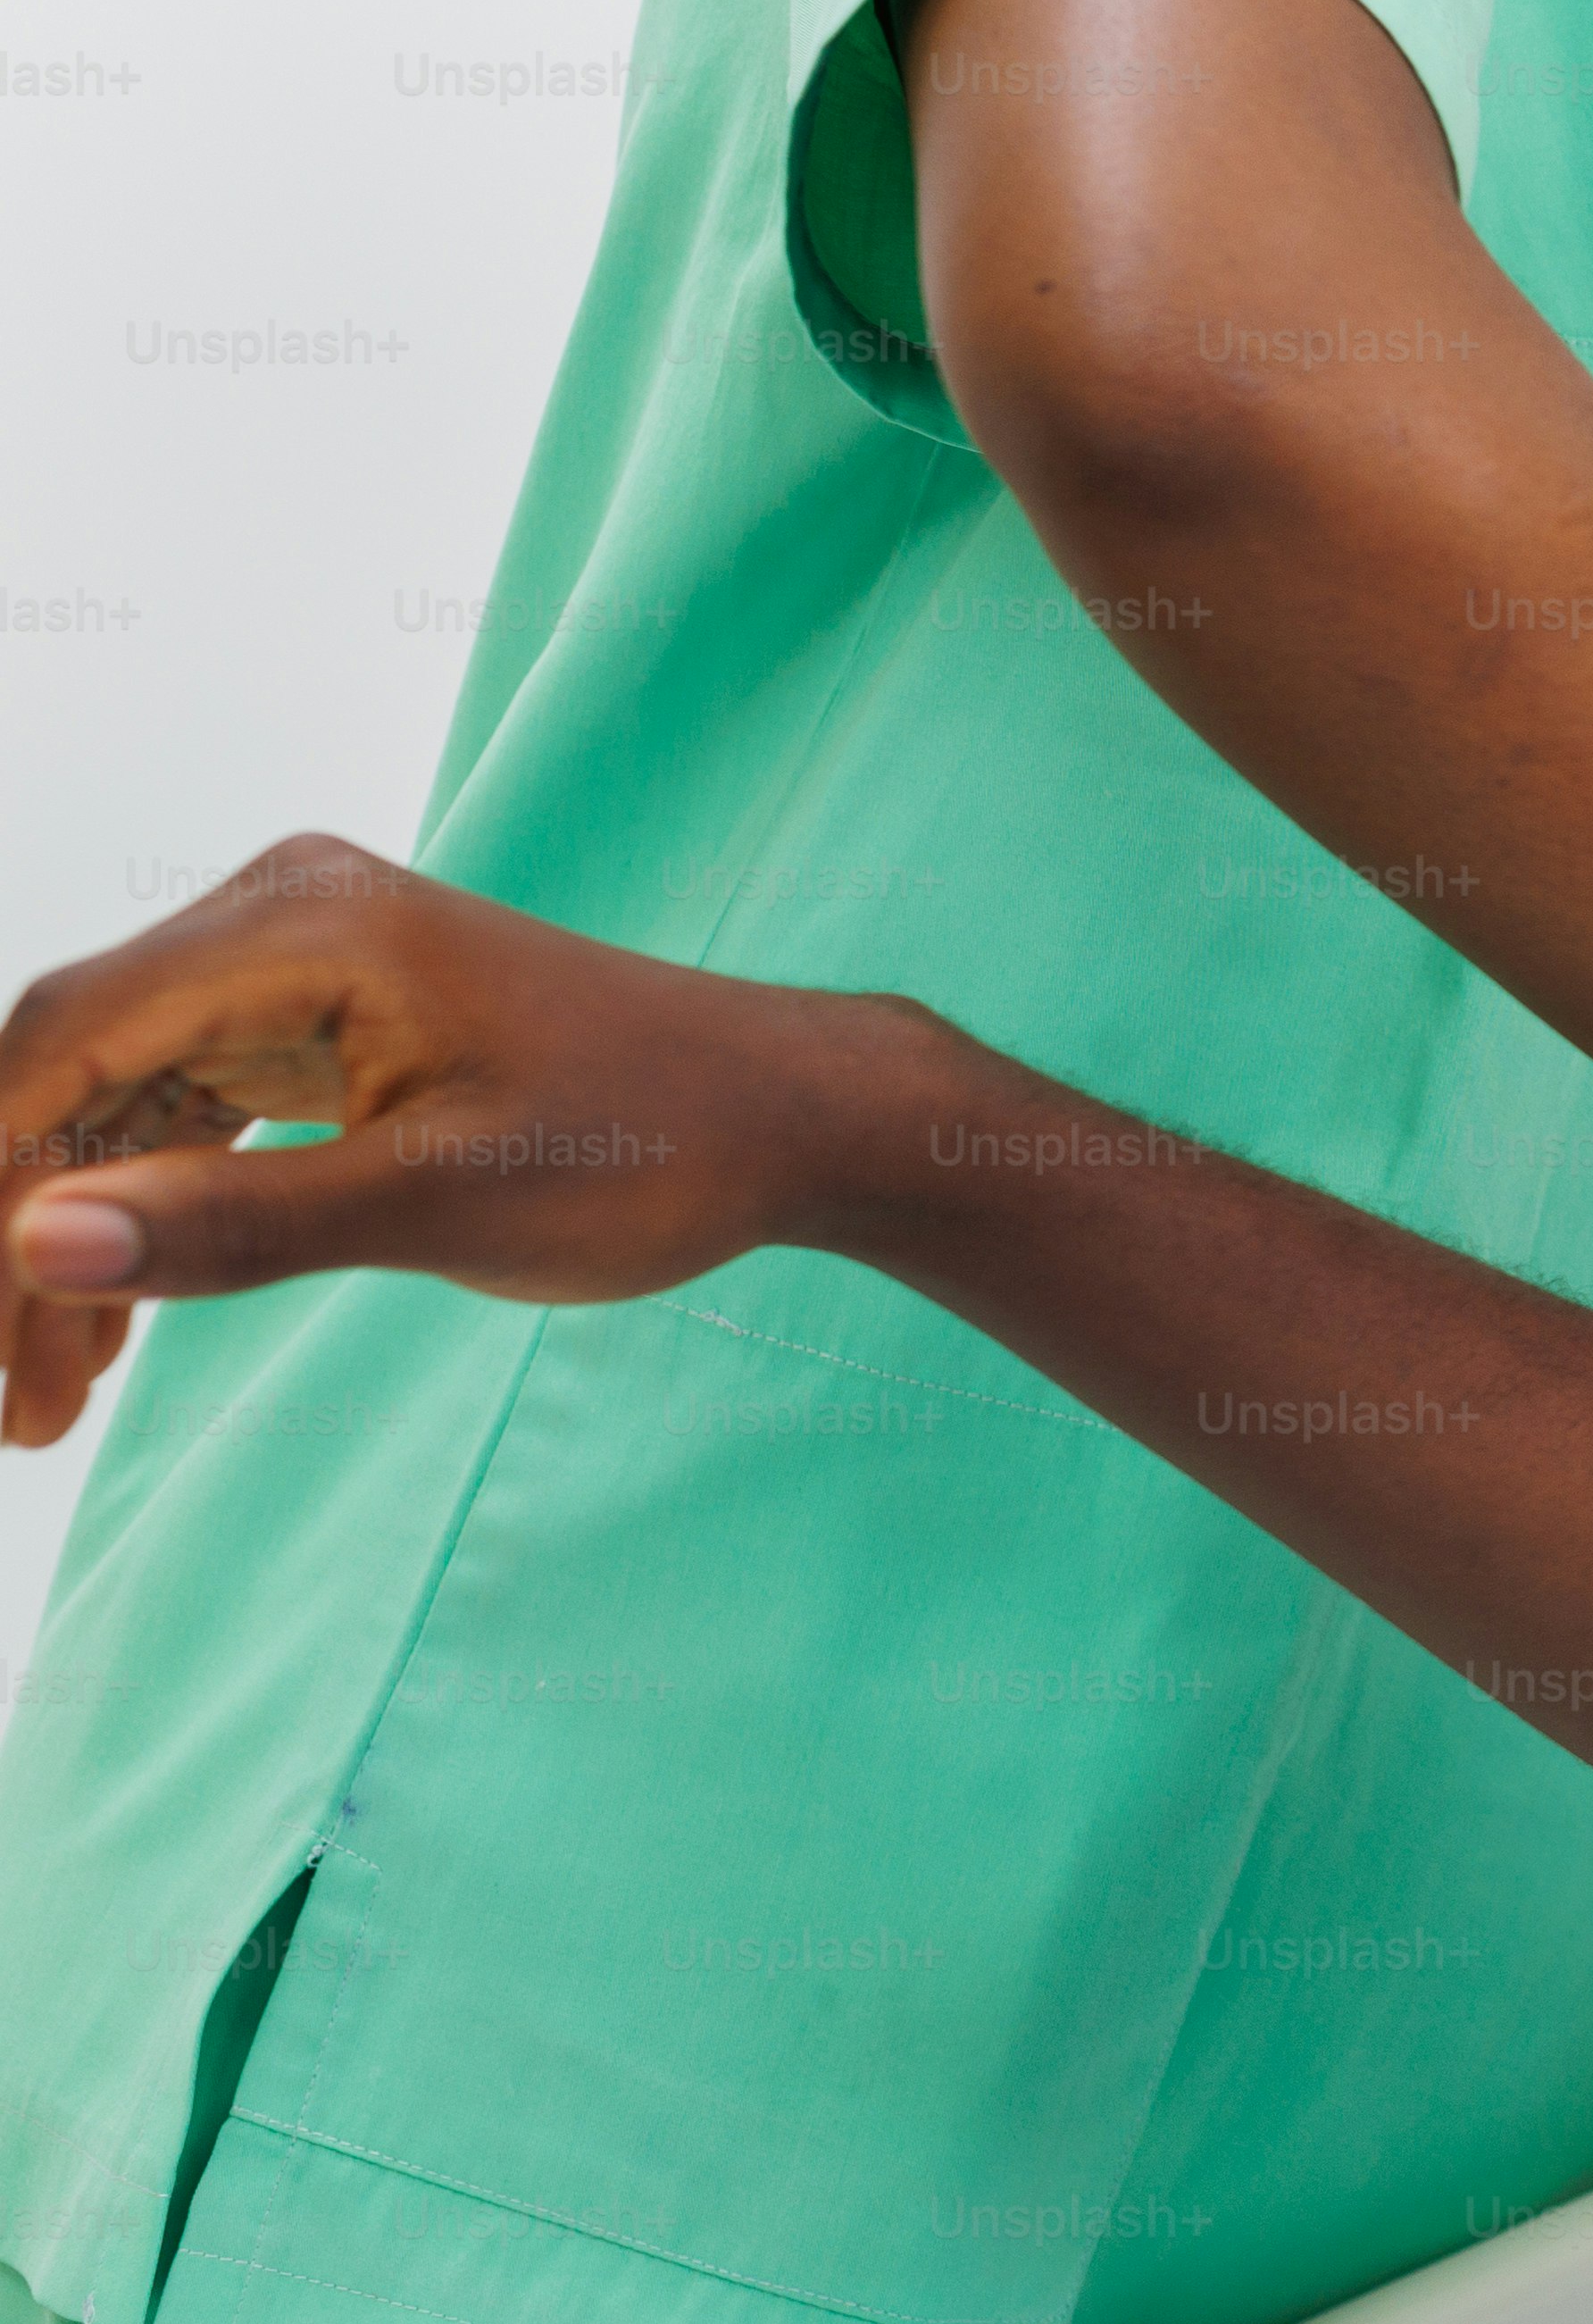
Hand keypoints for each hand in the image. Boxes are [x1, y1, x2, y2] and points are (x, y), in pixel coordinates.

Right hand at [0, 837, 884, 1444]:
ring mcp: (292, 958)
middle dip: (15, 1241)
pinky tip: (107, 1332)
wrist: (785, 1111)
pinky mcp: (317, 1011)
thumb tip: (35, 1246)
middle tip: (8, 1410)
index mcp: (298, 927)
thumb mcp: (441, 1204)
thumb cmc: (650, 1147)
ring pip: (112, 1104)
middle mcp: (276, 914)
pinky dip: (144, 1211)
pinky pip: (180, 1107)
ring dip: (65, 1244)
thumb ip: (237, 1225)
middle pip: (63, 1077)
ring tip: (42, 1407)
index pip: (57, 1051)